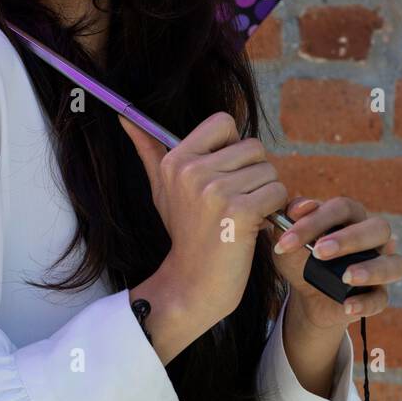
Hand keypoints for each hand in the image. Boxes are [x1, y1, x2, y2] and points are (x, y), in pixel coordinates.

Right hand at [119, 111, 288, 325]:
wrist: (194, 282)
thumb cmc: (184, 231)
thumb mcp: (161, 188)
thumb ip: (149, 149)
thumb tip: (124, 117)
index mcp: (176, 160)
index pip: (223, 123)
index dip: (232, 146)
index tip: (225, 172)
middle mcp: (192, 171)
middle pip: (253, 147)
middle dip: (254, 174)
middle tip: (236, 200)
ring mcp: (216, 191)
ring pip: (269, 171)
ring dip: (265, 193)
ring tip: (244, 215)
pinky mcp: (240, 211)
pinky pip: (277, 192)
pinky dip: (274, 210)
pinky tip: (255, 225)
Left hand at [268, 195, 401, 330]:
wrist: (304, 295)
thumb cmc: (300, 256)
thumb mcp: (288, 238)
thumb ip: (290, 217)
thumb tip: (304, 206)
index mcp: (351, 216)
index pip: (342, 208)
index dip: (316, 221)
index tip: (288, 240)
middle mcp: (373, 238)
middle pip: (378, 228)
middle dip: (350, 239)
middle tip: (318, 252)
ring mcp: (380, 266)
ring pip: (394, 264)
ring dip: (371, 269)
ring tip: (345, 277)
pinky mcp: (378, 295)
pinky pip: (382, 298)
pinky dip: (366, 302)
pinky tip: (347, 305)